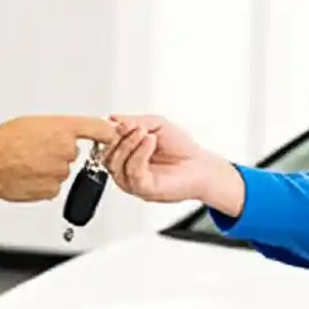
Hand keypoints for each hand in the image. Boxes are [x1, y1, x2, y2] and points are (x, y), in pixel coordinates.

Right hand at [0, 115, 117, 202]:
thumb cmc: (3, 143)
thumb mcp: (31, 123)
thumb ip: (54, 128)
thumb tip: (59, 133)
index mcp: (62, 129)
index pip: (96, 128)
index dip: (106, 132)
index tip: (111, 134)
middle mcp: (65, 150)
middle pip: (73, 152)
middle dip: (58, 152)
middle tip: (36, 151)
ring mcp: (61, 171)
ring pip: (62, 170)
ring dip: (49, 168)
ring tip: (27, 163)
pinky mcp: (53, 190)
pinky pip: (53, 185)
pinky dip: (43, 182)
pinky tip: (27, 175)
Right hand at [102, 114, 244, 215]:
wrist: (202, 166)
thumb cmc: (182, 149)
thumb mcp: (156, 125)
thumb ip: (134, 122)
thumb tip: (112, 118)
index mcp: (127, 156)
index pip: (105, 146)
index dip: (108, 132)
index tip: (118, 121)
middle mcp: (127, 171)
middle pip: (107, 156)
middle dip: (119, 139)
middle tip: (134, 126)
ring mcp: (134, 183)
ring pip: (118, 165)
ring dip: (130, 144)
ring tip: (146, 133)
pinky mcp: (146, 190)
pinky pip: (134, 173)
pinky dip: (140, 154)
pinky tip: (150, 142)